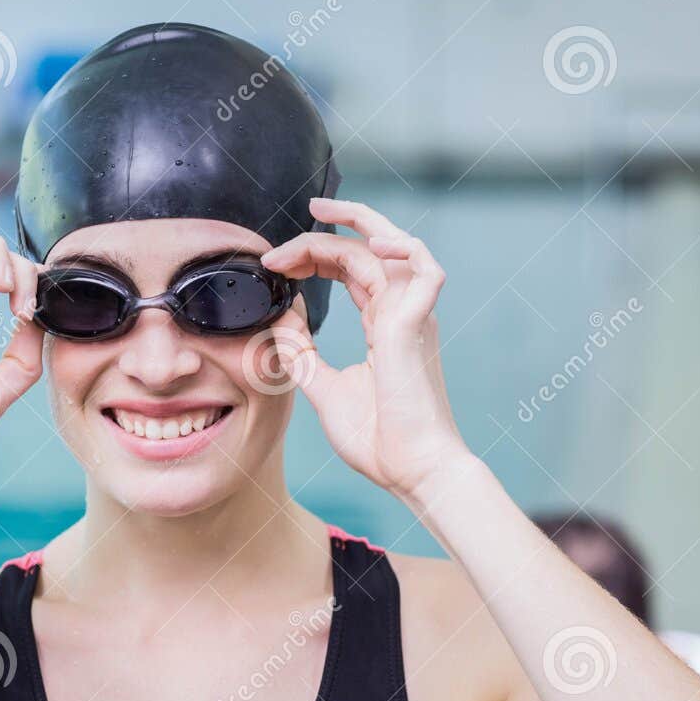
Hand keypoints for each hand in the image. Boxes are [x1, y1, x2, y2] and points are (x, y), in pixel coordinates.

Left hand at [261, 197, 471, 501]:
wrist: (410, 472)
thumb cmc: (378, 440)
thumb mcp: (322, 388)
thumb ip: (300, 351)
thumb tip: (283, 315)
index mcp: (384, 323)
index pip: (350, 268)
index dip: (312, 256)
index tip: (274, 266)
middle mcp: (401, 312)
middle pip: (366, 247)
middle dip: (324, 232)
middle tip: (279, 244)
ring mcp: (413, 317)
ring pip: (388, 247)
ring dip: (349, 229)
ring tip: (309, 228)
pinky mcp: (418, 328)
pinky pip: (425, 270)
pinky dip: (403, 247)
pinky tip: (369, 244)